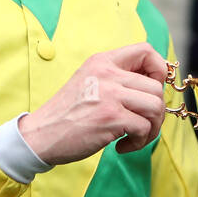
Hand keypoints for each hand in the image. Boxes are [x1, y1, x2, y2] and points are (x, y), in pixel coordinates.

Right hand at [18, 42, 166, 163]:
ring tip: (135, 136)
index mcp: (102, 61)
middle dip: (156, 111)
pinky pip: (145, 127)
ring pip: (156, 106)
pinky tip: (123, 145)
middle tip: (143, 124)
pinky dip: (140, 141)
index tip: (151, 90)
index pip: (146, 50)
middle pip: (156, 86)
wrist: (40, 135)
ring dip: (152, 127)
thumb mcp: (90, 81)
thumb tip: (154, 84)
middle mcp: (107, 73)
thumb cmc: (67, 114)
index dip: (158, 70)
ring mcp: (110, 95)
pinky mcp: (111, 118)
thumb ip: (116, 77)